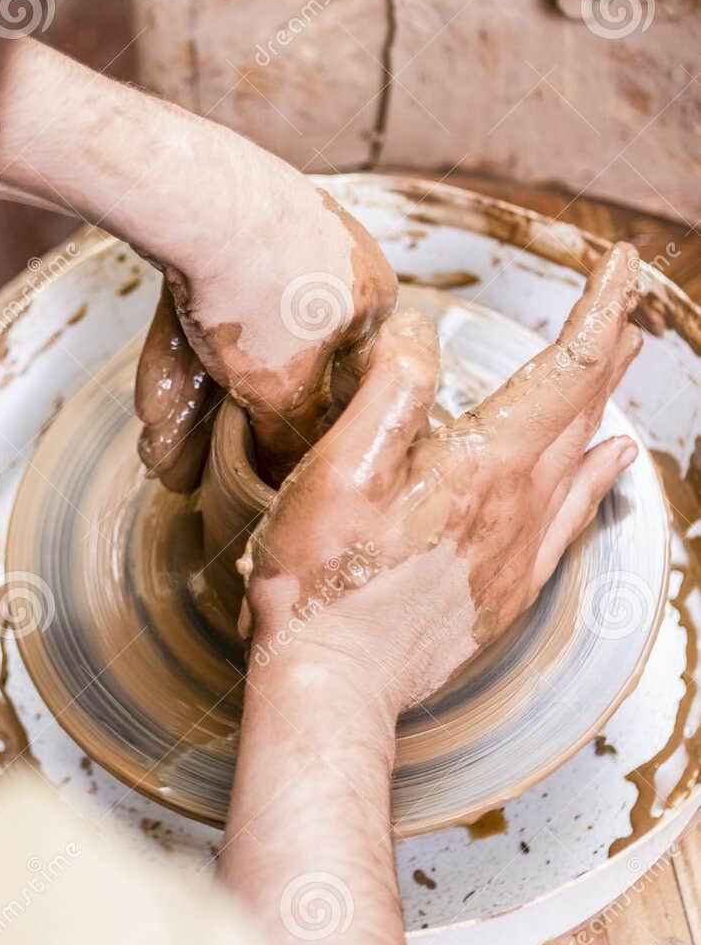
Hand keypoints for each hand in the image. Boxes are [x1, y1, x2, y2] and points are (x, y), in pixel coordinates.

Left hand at [136, 179, 395, 491]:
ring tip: (159, 440)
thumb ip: (294, 435)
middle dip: (228, 411)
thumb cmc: (261, 294)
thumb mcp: (284, 390)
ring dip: (194, 391)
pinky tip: (150, 402)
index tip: (266, 444)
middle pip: (279, 351)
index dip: (304, 413)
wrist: (195, 201)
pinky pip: (201, 298)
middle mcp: (332, 253)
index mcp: (371, 291)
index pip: (348, 369)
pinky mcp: (218, 217)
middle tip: (190, 458)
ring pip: (232, 328)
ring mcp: (275, 227)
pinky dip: (178, 347)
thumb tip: (290, 471)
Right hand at [240, 244, 642, 717]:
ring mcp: (518, 549)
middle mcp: (517, 502)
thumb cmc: (322, 579)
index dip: (598, 307)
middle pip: (585, 406)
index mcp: (482, 462)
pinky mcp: (507, 586)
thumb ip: (392, 389)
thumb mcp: (339, 467)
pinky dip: (599, 475)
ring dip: (604, 399)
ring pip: (583, 455)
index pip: (567, 367)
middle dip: (609, 342)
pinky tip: (610, 460)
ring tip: (620, 355)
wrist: (334, 682)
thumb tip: (424, 330)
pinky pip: (573, 515)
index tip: (615, 262)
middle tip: (622, 297)